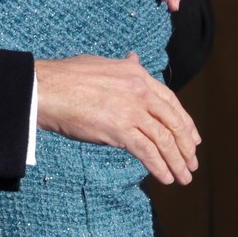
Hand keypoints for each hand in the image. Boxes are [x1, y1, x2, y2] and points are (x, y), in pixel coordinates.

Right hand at [35, 53, 199, 184]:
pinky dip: (160, 167)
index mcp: (136, 73)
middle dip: (186, 145)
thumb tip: (133, 59)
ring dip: (177, 161)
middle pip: (173, 121)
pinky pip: (148, 152)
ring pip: (164, 139)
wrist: (45, 89)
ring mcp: (131, 109)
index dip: (185, 121)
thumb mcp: (101, 64)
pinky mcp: (120, 129)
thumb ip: (123, 66)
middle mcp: (139, 90)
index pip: (170, 100)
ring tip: (183, 177)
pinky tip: (166, 178)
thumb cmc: (66, 77)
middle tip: (191, 161)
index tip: (192, 137)